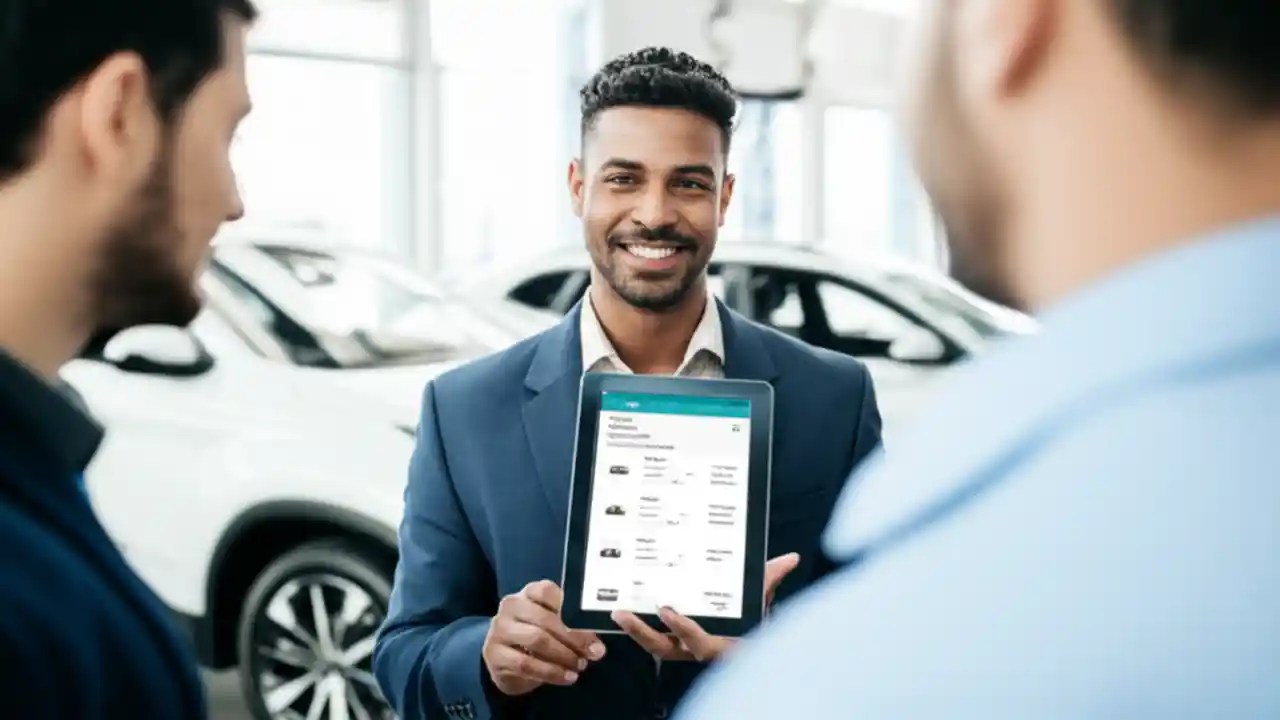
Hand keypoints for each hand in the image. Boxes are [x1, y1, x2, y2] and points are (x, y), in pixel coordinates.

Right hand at [482, 580, 606, 696]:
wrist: (503, 661)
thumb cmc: (535, 637)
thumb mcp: (553, 626)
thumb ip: (573, 629)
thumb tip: (597, 647)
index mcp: (528, 593)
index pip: (548, 591)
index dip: (572, 609)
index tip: (593, 628)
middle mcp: (511, 606)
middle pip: (546, 619)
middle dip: (574, 638)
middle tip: (594, 653)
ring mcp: (500, 630)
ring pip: (537, 640)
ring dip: (564, 655)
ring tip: (580, 666)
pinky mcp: (495, 655)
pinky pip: (527, 664)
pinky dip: (551, 672)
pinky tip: (567, 677)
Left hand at [611, 553, 799, 661]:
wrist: (749, 644)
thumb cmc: (753, 622)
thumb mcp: (761, 600)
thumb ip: (770, 578)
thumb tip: (790, 557)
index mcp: (721, 643)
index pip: (699, 641)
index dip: (683, 628)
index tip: (667, 609)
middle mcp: (696, 649)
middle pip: (665, 648)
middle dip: (642, 632)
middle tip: (622, 613)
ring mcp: (681, 647)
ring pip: (653, 646)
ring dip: (633, 631)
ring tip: (616, 612)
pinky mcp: (670, 640)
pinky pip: (650, 638)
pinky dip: (635, 628)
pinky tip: (619, 612)